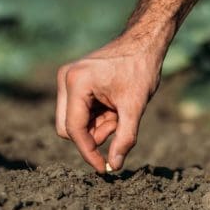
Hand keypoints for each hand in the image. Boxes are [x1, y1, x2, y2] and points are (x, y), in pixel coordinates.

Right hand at [55, 35, 164, 173]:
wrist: (143, 42)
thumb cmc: (140, 69)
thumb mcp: (135, 107)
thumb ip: (124, 138)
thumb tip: (114, 166)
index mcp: (77, 83)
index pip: (74, 129)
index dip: (88, 151)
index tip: (103, 168)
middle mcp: (65, 80)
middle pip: (67, 127)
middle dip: (92, 135)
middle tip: (117, 126)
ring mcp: (66, 79)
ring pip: (72, 121)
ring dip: (95, 126)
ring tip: (118, 112)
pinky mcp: (71, 81)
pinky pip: (77, 111)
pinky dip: (94, 117)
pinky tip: (112, 106)